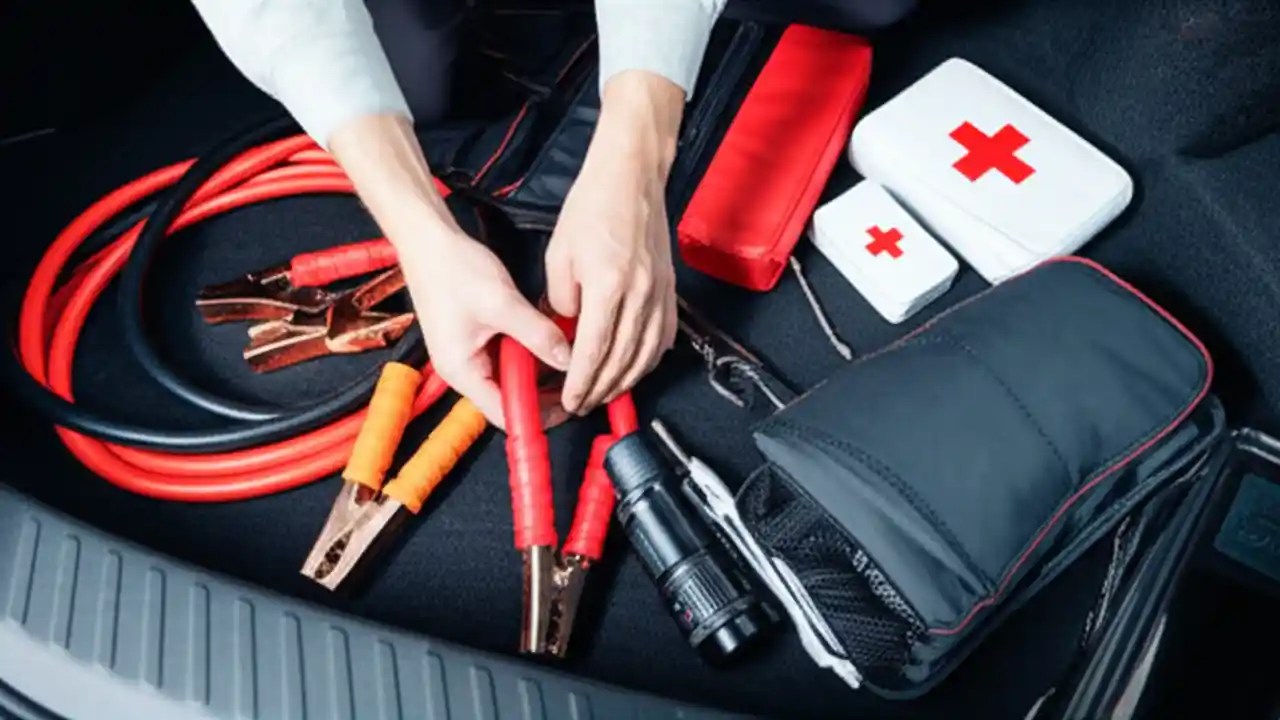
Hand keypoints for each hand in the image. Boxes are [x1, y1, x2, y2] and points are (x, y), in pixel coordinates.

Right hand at [405, 229, 572, 428]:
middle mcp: (464, 371)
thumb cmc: (454, 270)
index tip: (572, 406)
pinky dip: (529, 352)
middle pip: (509, 398)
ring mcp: (469, 354)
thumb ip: (537, 335)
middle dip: (544, 394)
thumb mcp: (502, 304)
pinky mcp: (476, 338)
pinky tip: (551, 341)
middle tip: (580, 382)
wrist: (428, 239)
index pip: (504, 414)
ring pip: (511, 376)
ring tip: (571, 362)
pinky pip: (507, 355)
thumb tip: (571, 361)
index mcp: (463, 372)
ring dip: (539, 371)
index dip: (539, 416)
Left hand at [546, 72, 684, 414]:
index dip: (582, 381)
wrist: (631, 176)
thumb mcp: (559, 255)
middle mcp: (640, 294)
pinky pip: (664, 335)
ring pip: (647, 353)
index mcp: (609, 285)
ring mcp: (660, 292)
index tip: (571, 398)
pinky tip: (636, 367)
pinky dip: (650, 358)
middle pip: (623, 359)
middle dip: (602, 389)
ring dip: (627, 380)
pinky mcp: (670, 288)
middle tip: (583, 403)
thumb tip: (563, 332)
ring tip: (606, 393)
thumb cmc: (592, 207)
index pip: (595, 349)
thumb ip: (559, 299)